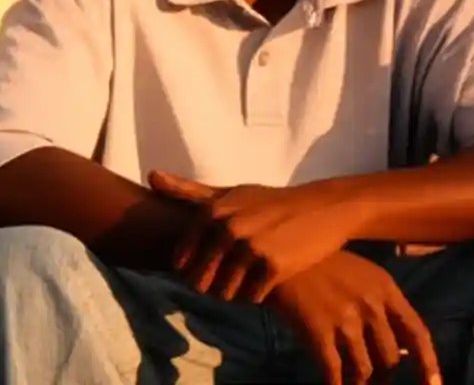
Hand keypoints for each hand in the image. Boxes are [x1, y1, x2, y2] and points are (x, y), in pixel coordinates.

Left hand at [149, 171, 365, 303]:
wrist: (322, 209)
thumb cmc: (268, 202)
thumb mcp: (227, 193)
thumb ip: (187, 190)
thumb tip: (150, 176)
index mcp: (211, 211)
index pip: (181, 260)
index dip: (191, 269)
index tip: (207, 265)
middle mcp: (227, 228)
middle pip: (200, 280)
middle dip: (211, 285)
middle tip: (231, 276)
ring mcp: (250, 248)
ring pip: (223, 293)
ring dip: (232, 293)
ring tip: (246, 279)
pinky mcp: (272, 267)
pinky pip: (250, 298)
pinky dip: (255, 296)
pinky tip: (264, 282)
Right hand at [268, 250, 440, 384]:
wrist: (278, 255)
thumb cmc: (319, 262)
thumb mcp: (359, 274)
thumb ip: (380, 305)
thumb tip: (395, 347)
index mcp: (385, 289)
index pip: (417, 333)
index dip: (428, 364)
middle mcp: (371, 306)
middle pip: (390, 358)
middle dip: (383, 375)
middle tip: (372, 379)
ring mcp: (345, 320)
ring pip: (364, 370)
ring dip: (359, 383)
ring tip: (351, 383)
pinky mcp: (318, 332)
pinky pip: (334, 371)